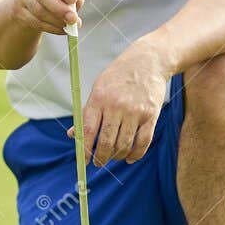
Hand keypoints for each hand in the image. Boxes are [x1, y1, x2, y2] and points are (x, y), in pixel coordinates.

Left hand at [69, 40, 173, 166]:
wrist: (148, 61)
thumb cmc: (118, 77)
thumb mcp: (98, 89)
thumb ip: (86, 113)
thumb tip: (72, 135)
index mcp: (99, 99)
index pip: (88, 131)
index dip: (86, 149)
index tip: (84, 160)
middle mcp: (117, 106)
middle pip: (107, 142)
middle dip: (102, 157)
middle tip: (99, 163)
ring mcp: (135, 111)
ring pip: (125, 145)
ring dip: (117, 156)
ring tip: (114, 157)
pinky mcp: (151, 115)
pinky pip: (143, 142)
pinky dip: (136, 154)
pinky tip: (129, 158)